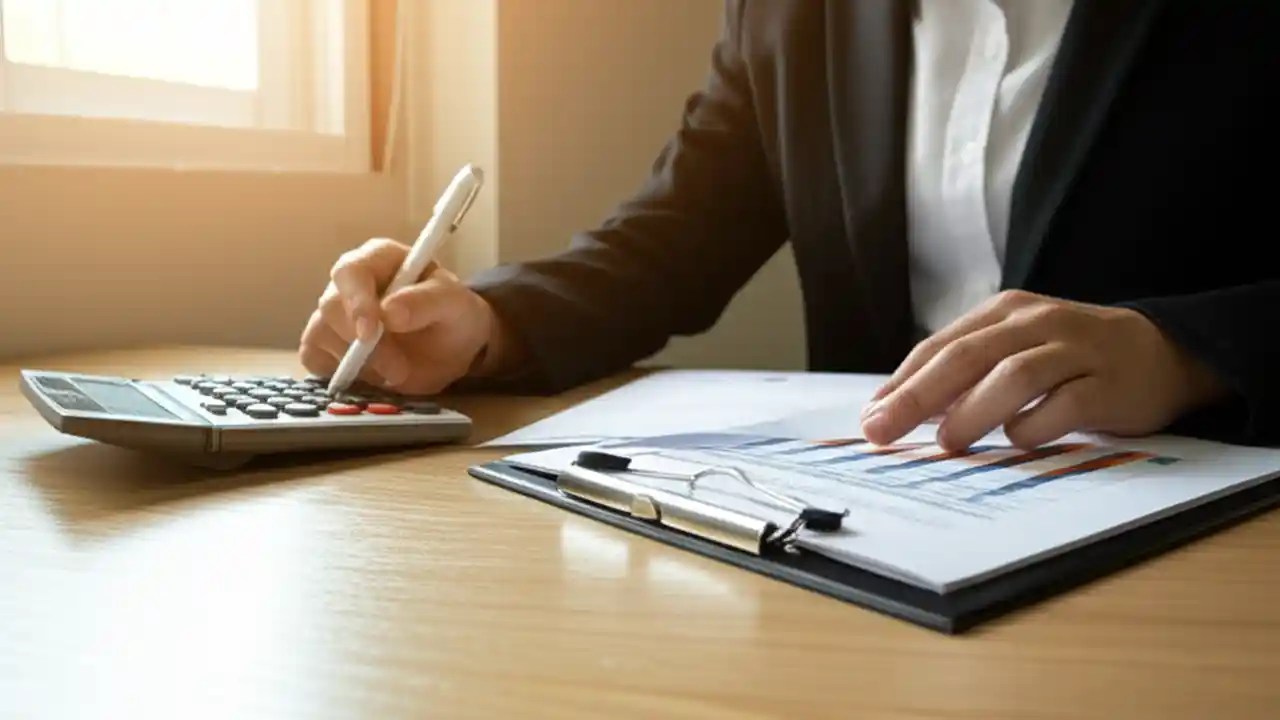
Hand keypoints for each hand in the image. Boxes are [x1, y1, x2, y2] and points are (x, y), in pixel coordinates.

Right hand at [298, 238, 519, 393]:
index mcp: (379, 259)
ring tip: (396, 373)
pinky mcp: (328, 345)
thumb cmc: (453, 315)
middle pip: (331, 307)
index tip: (370, 333)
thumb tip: (389, 312)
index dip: (356, 301)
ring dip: (355, 363)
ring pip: (320, 334)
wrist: (453, 349)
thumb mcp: (455, 304)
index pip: (351, 272)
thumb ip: (426, 302)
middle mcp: (351, 282)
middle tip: (398, 369)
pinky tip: (367, 377)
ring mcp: (336, 314)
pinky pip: (314, 357)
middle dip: (362, 344)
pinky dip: (335, 373)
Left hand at [860, 290, 1226, 449]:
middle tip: (884, 430)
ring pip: (1014, 375)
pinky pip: (1066, 404)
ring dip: (974, 411)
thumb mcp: (1014, 351)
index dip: (901, 383)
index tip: (871, 418)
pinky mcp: (1109, 384)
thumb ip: (965, 375)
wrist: (1161, 352)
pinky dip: (1036, 425)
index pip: (940, 346)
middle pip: (966, 356)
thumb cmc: (1070, 359)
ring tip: (948, 442)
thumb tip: (900, 413)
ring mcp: (1075, 350)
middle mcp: (1037, 323)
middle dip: (918, 396)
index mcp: (1004, 312)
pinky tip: (1018, 441)